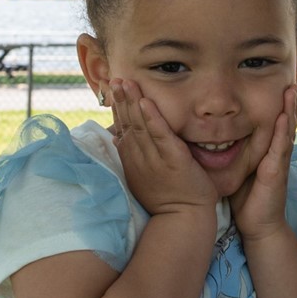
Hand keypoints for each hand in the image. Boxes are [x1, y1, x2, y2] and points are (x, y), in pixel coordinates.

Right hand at [110, 78, 218, 216]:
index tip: (113, 89)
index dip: (118, 108)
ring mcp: (154, 158)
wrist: (183, 218)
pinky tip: (145, 102)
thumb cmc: (167, 198)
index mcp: (132, 159)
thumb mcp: (142, 176)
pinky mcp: (173, 159)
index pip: (122, 128)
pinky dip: (153, 117)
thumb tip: (117, 139)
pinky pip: (160, 135)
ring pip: (140, 125)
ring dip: (132, 102)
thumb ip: (132, 156)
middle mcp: (139, 157)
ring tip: (126, 83)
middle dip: (121, 99)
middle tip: (114, 79)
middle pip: (128, 123)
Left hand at [230, 84, 296, 242]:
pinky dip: (282, 131)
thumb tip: (216, 139)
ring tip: (293, 91)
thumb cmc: (248, 200)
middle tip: (292, 82)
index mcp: (268, 153)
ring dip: (291, 110)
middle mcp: (276, 154)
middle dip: (290, 102)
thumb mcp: (241, 170)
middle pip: (286, 122)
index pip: (275, 124)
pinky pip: (280, 148)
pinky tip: (284, 117)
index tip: (281, 85)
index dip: (280, 106)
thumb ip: (235, 155)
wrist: (259, 226)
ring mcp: (279, 162)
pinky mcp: (276, 172)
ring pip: (286, 130)